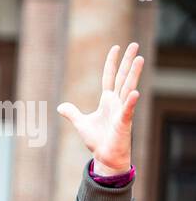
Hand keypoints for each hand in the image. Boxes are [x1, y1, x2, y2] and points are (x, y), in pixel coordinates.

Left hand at [56, 43, 143, 174]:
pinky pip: (127, 111)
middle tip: (135, 45)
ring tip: (139, 59)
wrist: (105, 156)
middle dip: (128, 61)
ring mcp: (122, 111)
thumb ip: (72, 113)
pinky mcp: (123, 123)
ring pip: (128, 89)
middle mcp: (117, 102)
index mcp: (108, 100)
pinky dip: (130, 102)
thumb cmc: (98, 140)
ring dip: (133, 74)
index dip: (112, 62)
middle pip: (123, 77)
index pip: (110, 76)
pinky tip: (135, 93)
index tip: (116, 47)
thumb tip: (60, 106)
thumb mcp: (81, 123)